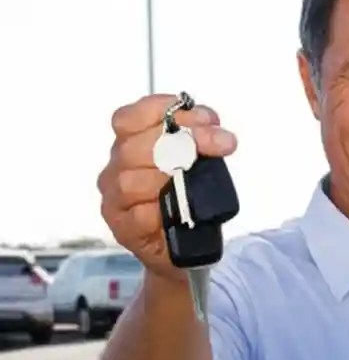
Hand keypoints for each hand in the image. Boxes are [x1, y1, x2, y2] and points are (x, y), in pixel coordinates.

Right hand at [98, 94, 237, 279]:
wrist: (187, 248)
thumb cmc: (190, 199)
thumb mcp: (200, 162)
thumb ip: (202, 142)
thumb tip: (218, 136)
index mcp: (130, 145)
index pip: (128, 118)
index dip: (162, 111)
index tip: (203, 118)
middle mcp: (116, 169)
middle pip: (134, 146)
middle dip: (184, 141)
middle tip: (222, 144)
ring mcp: (115, 200)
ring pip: (130, 181)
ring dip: (169, 177)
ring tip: (197, 181)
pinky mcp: (122, 229)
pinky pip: (138, 215)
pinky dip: (161, 210)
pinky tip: (181, 210)